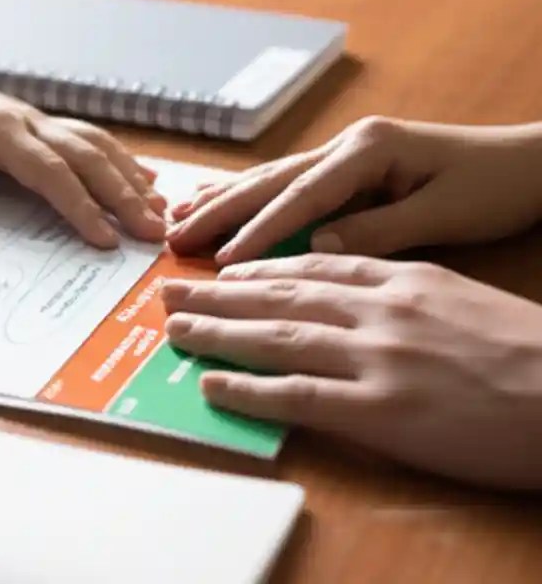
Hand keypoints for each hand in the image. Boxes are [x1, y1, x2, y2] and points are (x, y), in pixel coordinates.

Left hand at [0, 63, 166, 247]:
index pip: (48, 170)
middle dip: (124, 194)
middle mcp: (25, 118)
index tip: (106, 239)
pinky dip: (121, 159)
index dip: (79, 205)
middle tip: (156, 233)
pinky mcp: (36, 123)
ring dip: (130, 177)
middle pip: (86, 155)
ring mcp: (35, 118)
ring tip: (161, 213)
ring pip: (96, 144)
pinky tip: (146, 179)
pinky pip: (88, 138)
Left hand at [160, 254, 541, 489]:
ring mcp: (375, 358)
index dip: (257, 265)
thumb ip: (401, 290)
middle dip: (217, 292)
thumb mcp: (460, 297)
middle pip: (279, 294)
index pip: (312, 266)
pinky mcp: (380, 409)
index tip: (220, 267)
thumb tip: (354, 291)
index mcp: (402, 279)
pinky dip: (246, 388)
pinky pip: (295, 395)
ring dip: (215, 332)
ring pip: (274, 336)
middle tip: (168, 290)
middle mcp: (379, 310)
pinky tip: (211, 384)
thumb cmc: (530, 351)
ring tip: (174, 329)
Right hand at [167, 117, 541, 263]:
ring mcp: (345, 154)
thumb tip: (320, 249)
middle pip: (272, 181)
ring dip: (223, 201)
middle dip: (221, 211)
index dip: (259, 230)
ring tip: (175, 219)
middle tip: (173, 239)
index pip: (302, 196)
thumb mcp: (447, 214)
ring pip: (271, 179)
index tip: (222, 261)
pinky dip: (247, 197)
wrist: (534, 160)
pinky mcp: (347, 169)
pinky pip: (286, 185)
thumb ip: (381, 230)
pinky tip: (214, 201)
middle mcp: (348, 146)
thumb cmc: (497, 187)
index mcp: (370, 151)